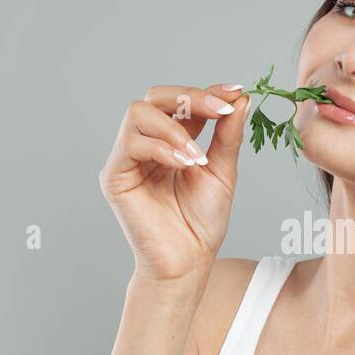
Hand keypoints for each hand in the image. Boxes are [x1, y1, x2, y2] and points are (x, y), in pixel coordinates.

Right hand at [99, 83, 251, 281]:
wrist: (188, 262)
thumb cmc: (202, 222)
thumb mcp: (222, 171)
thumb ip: (227, 135)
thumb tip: (240, 99)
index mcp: (170, 141)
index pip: (180, 102)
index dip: (206, 92)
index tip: (234, 92)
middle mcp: (145, 144)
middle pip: (154, 97)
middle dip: (190, 98)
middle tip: (220, 110)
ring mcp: (127, 158)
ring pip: (138, 114)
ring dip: (175, 128)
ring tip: (198, 156)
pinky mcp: (114, 176)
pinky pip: (130, 144)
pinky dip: (161, 148)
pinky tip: (184, 164)